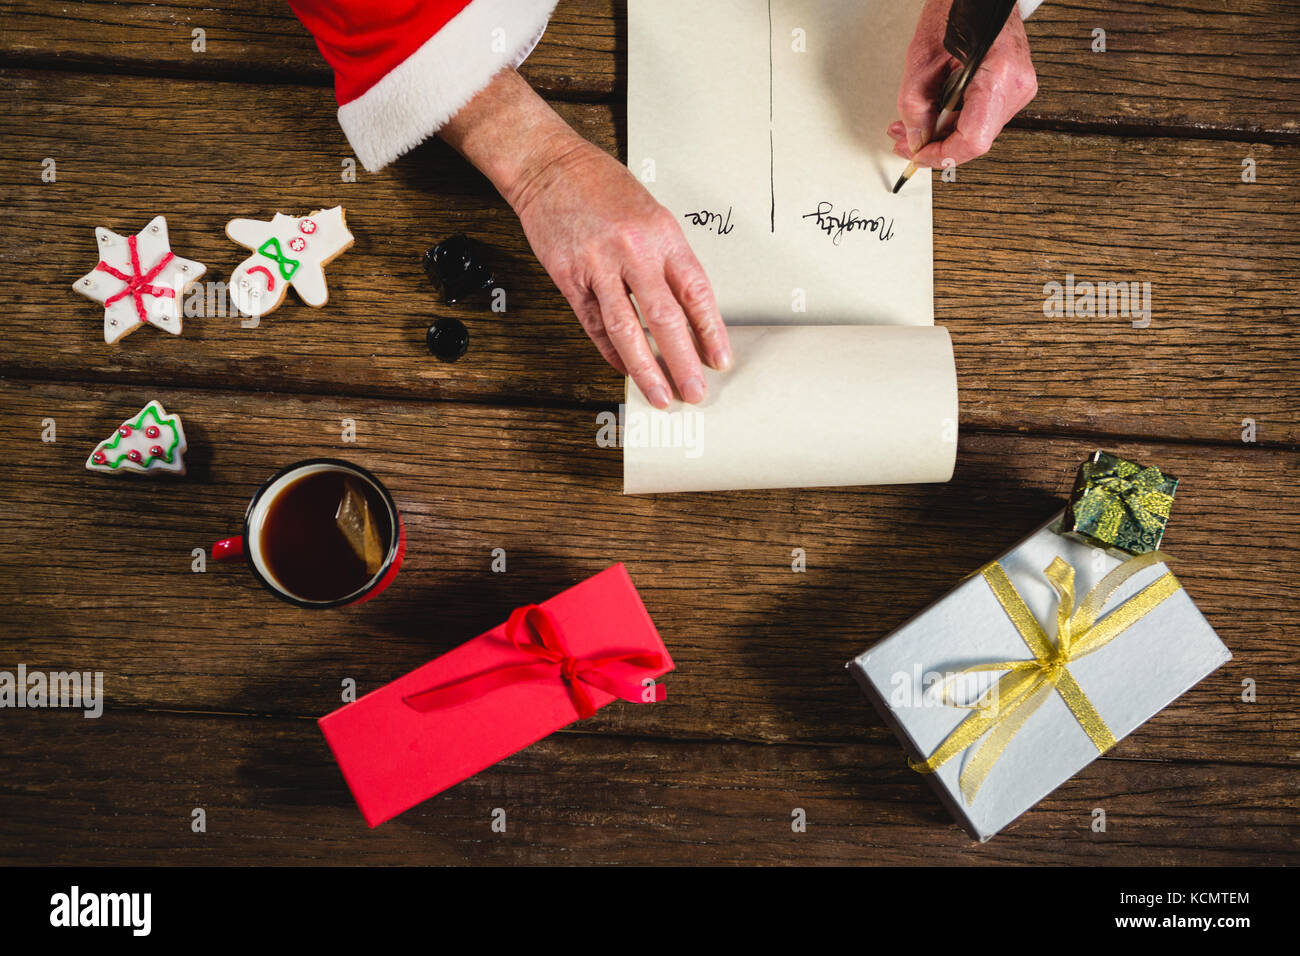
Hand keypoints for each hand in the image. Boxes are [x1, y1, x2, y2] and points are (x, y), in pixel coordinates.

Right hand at [509, 136, 730, 407]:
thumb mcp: (652, 213)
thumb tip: (688, 309)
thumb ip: (668, 259)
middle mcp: (633, 252)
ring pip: (626, 330)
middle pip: (664, 319)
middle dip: (682, 362)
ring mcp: (598, 266)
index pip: (696, 293)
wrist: (549, 167)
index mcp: (662, 235)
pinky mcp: (569, 278)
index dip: (710, 332)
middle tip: (694, 392)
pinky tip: (622, 368)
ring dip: (645, 369)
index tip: (720, 360)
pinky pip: (594, 324)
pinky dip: (610, 351)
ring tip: (660, 394)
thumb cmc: (602, 186)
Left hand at [889, 0, 1036, 167]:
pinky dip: (954, 121)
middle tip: (905, 142)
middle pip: (974, 139)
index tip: (918, 156)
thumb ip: (915, 107)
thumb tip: (915, 139)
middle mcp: (1017, 86)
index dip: (941, 155)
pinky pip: (981, 118)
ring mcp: (1019, 89)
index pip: (973, 140)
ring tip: (911, 127)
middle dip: (936, 144)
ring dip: (942, 134)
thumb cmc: (956, 12)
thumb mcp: (922, 60)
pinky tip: (933, 116)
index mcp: (999, 76)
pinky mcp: (1012, 89)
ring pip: (976, 132)